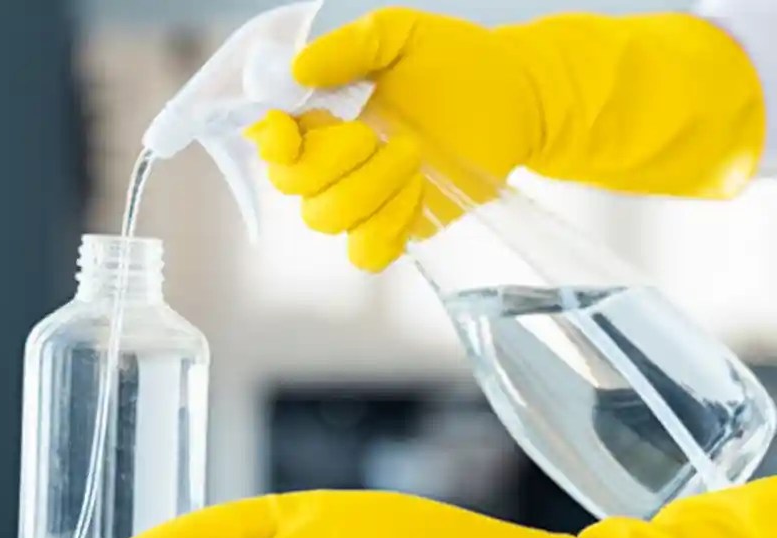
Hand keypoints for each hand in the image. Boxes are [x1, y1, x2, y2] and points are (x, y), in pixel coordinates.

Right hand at [247, 9, 764, 271]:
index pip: (270, 145)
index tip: (289, 129)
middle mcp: (332, 163)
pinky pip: (366, 252)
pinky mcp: (398, 228)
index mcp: (320, 116)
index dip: (269, 143)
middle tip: (374, 132)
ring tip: (411, 152)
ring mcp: (363, 200)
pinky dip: (384, 227)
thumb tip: (297, 70)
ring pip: (326, 218)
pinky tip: (416, 193)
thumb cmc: (456, 60)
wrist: (517, 93)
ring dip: (366, 188)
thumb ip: (347, 47)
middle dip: (328, 161)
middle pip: (293, 186)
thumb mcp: (398, 34)